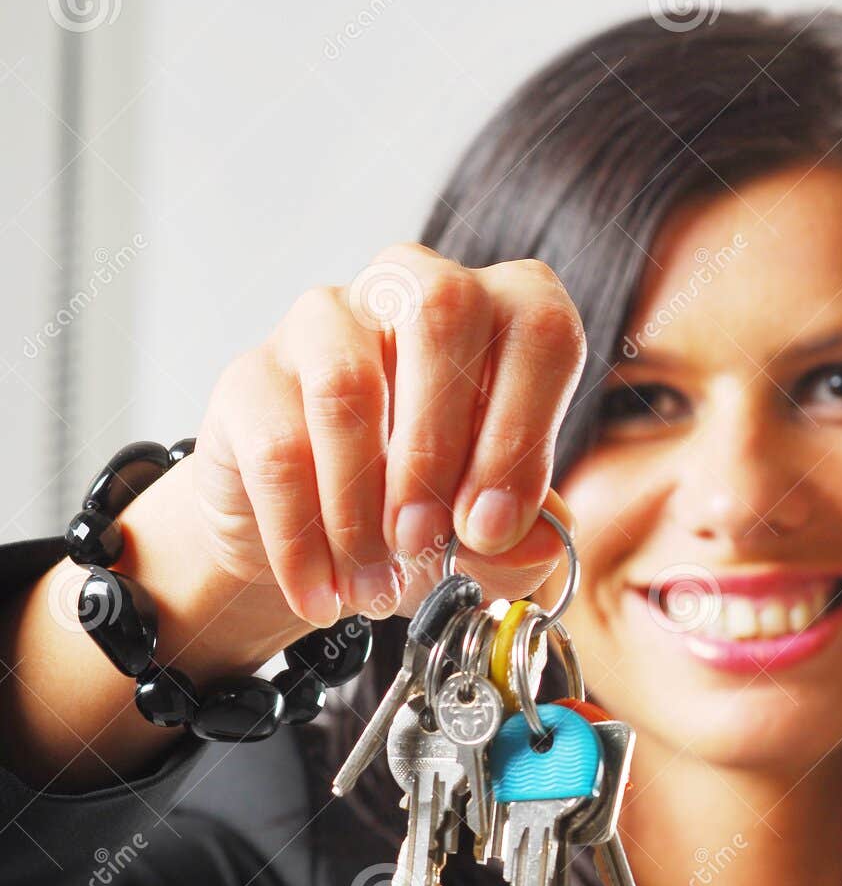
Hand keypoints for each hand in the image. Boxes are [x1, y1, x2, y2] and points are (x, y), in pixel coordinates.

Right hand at [188, 245, 586, 629]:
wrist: (311, 548)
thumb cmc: (414, 520)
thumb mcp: (482, 545)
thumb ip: (524, 543)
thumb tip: (546, 540)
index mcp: (497, 317)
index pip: (539, 329)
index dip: (522, 431)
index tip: (491, 528)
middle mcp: (412, 290)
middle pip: (442, 312)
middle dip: (438, 450)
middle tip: (422, 543)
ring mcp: (324, 323)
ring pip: (347, 387)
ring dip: (361, 510)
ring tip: (370, 589)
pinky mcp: (250, 375)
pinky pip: (277, 451)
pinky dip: (302, 541)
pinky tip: (321, 595)